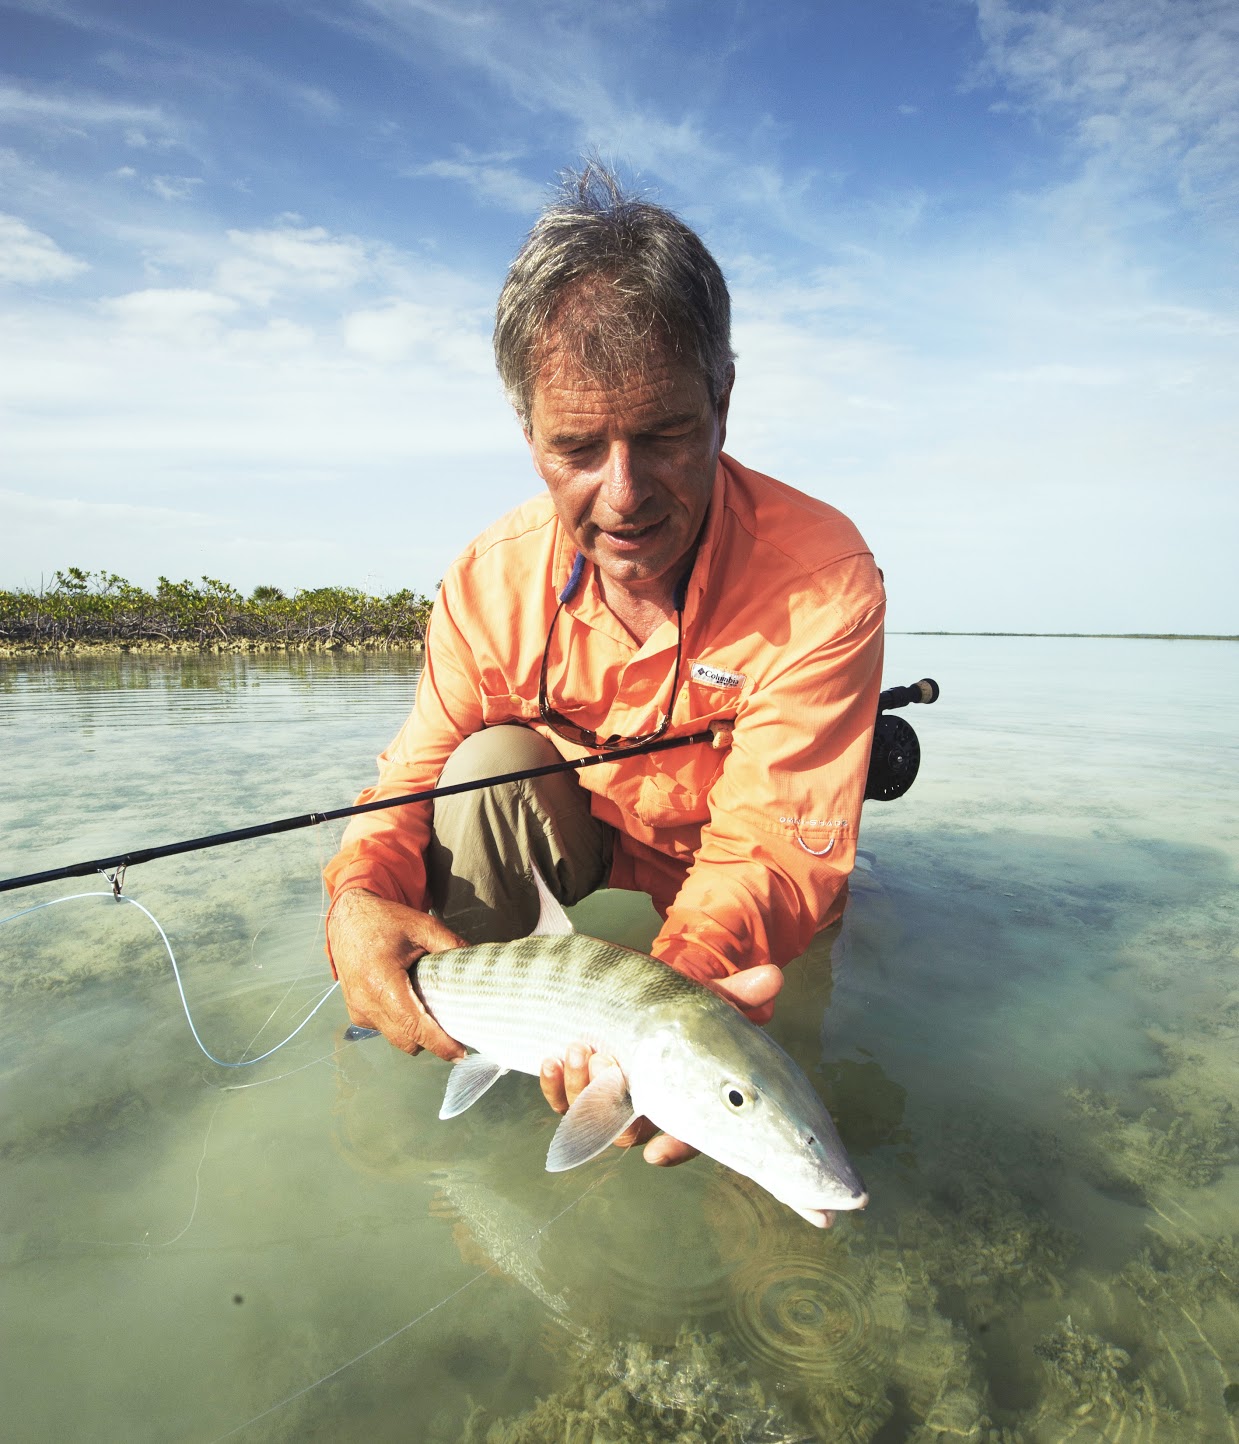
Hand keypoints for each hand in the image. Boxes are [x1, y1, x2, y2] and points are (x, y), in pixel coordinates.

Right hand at [327, 888, 466, 1061]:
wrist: (347, 919)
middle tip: (455, 1027)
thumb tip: (477, 965)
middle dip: (432, 1041)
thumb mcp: (422, 926)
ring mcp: (359, 1010)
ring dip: (415, 1032)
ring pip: (396, 1038)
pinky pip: (385, 1029)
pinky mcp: (356, 1013)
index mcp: (382, 981)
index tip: (461, 1054)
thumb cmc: (384, 921)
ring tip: (432, 1010)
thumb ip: (450, 945)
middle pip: (407, 1040)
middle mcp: (366, 1002)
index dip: (438, 1043)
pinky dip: (401, 1023)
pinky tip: (410, 1002)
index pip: (413, 1025)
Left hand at [539, 963, 784, 1166]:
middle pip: (625, 1131)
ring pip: (587, 1116)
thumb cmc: (676, 1009)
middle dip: (609, 1101)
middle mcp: (642, 1107)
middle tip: (604, 1060)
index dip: (674, 1149)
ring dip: (578, 1086)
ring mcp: (604, 1098)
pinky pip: (558, 1100)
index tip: (656, 1153)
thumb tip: (775, 975)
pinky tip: (551, 1057)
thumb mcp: (705, 999)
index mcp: (679, 1099)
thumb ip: (736, 994)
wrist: (632, 996)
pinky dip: (552, 1084)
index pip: (685, 1137)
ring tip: (578, 1046)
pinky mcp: (574, 1087)